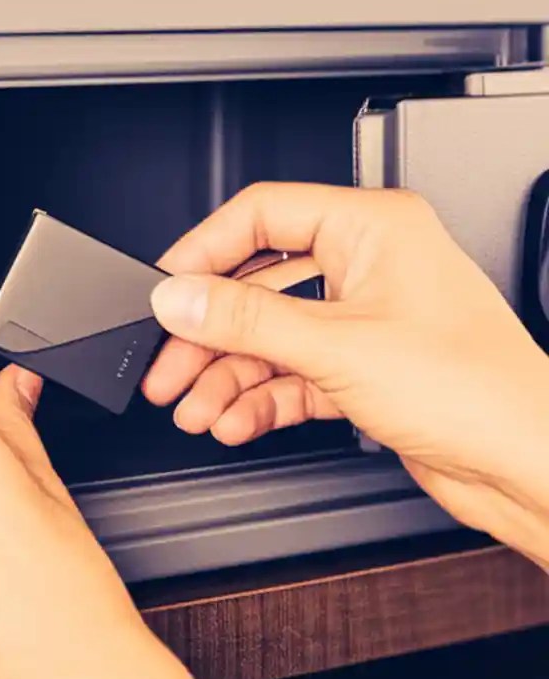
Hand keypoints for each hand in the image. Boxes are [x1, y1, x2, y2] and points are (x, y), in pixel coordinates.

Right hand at [142, 182, 548, 568]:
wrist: (525, 463)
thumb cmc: (474, 389)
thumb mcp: (336, 345)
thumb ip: (245, 318)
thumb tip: (180, 296)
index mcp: (373, 226)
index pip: (262, 215)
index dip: (203, 251)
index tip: (165, 290)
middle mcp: (369, 265)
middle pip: (257, 284)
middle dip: (208, 333)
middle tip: (167, 365)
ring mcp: (367, 317)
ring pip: (271, 336)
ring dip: (227, 375)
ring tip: (194, 406)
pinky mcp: (365, 368)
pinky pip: (292, 374)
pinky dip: (259, 398)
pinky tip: (233, 420)